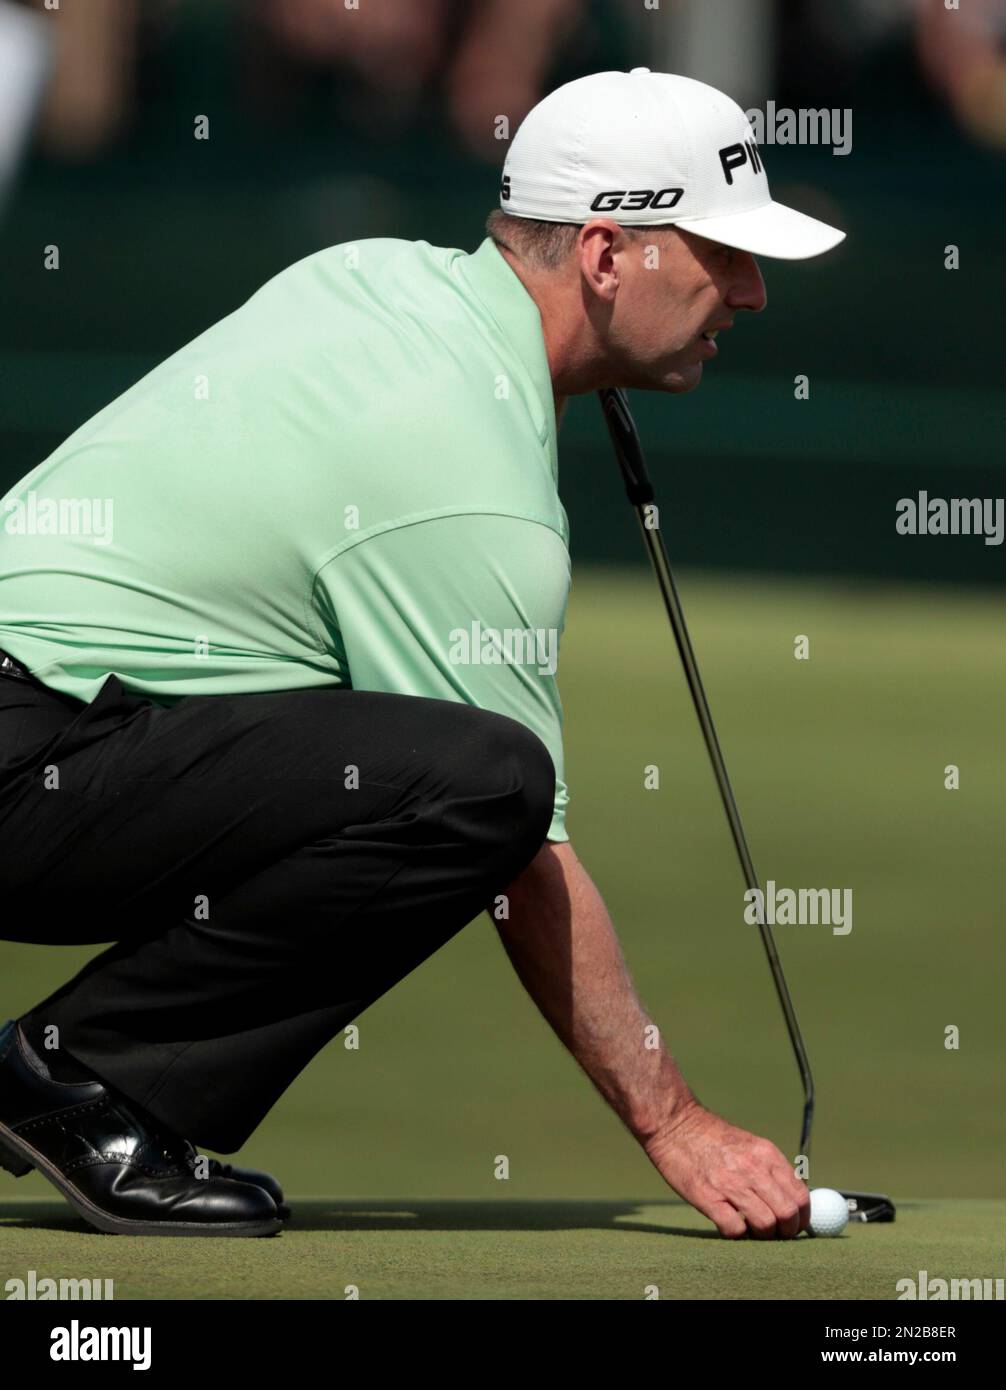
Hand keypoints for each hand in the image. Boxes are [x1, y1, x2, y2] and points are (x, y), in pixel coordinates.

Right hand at [643, 1100, 810, 1238]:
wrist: (673, 1122)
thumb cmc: (711, 1138)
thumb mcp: (749, 1145)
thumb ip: (770, 1170)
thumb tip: (792, 1202)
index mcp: (767, 1155)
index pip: (801, 1196)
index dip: (802, 1218)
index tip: (794, 1225)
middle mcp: (753, 1169)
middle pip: (787, 1214)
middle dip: (785, 1232)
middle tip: (775, 1234)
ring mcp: (730, 1183)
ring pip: (765, 1225)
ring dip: (761, 1235)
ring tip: (750, 1230)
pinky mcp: (707, 1197)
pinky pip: (735, 1229)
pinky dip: (736, 1234)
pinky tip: (728, 1224)